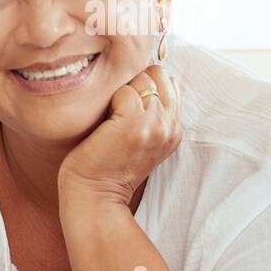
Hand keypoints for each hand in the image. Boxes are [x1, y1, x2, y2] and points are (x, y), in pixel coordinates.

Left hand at [58, 63, 181, 208]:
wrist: (96, 196)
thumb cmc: (107, 167)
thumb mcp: (140, 140)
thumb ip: (149, 115)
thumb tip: (139, 81)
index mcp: (174, 129)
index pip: (170, 82)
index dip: (145, 84)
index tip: (126, 104)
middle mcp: (170, 125)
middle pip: (159, 75)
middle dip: (136, 82)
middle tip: (117, 109)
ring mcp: (154, 123)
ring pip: (143, 78)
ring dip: (122, 91)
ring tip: (111, 118)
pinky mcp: (133, 123)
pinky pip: (124, 90)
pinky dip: (110, 99)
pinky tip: (105, 124)